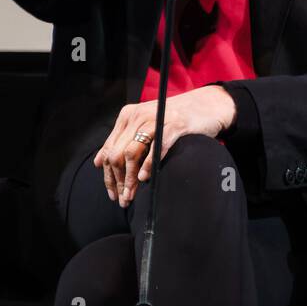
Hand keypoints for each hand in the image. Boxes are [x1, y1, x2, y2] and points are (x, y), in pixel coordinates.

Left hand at [93, 85, 236, 206]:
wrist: (208, 105)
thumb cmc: (176, 119)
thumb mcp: (145, 127)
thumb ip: (122, 141)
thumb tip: (98, 162)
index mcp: (128, 116)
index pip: (109, 150)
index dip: (108, 175)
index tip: (112, 194)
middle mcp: (138, 116)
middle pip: (117, 154)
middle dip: (117, 181)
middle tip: (123, 200)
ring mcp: (155, 119)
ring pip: (132, 153)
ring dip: (129, 178)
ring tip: (131, 194)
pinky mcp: (174, 125)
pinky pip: (156, 148)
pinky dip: (148, 165)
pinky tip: (145, 178)